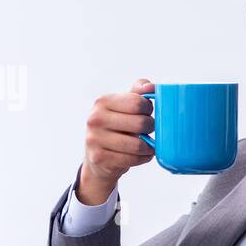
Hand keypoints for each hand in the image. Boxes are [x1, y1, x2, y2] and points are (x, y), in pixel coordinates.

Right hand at [77, 78, 155, 204]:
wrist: (98, 157)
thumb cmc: (116, 127)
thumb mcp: (123, 106)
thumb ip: (138, 93)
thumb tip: (151, 87)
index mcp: (102, 101)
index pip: (137, 102)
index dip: (148, 109)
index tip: (147, 113)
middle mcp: (95, 119)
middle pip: (140, 123)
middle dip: (151, 128)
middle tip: (149, 130)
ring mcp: (94, 139)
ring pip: (138, 144)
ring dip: (149, 146)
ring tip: (148, 144)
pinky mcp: (99, 157)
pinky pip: (132, 159)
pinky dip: (143, 158)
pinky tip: (142, 155)